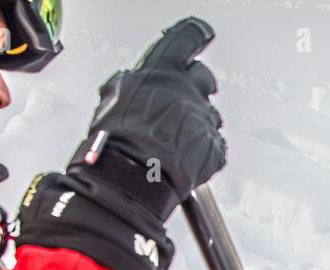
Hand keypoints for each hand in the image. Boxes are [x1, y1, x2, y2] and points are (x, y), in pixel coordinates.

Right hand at [71, 17, 225, 217]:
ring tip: (176, 139)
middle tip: (185, 98)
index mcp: (163, 71)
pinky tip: (186, 157)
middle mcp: (188, 91)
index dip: (195, 34)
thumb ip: (132, 84)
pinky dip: (204, 149)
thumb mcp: (114, 96)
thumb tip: (134, 82)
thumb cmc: (118, 140)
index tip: (201, 33)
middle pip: (204, 78)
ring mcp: (204, 120)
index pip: (186, 39)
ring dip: (197, 122)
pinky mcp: (214, 148)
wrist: (135, 177)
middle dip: (197, 86)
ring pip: (209, 114)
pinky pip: (215, 144)